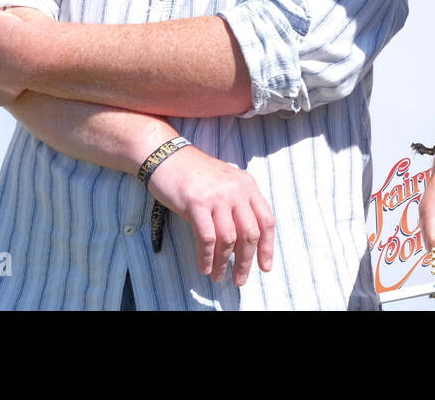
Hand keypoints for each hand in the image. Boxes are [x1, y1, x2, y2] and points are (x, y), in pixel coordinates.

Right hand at [146, 146, 274, 284]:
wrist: (167, 157)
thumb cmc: (195, 175)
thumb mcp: (225, 184)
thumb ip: (237, 207)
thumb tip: (244, 244)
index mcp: (248, 185)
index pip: (266, 220)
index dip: (267, 247)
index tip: (264, 267)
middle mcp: (237, 190)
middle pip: (251, 234)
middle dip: (246, 261)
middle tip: (240, 279)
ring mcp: (217, 196)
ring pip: (230, 239)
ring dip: (225, 263)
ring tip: (218, 276)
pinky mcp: (197, 203)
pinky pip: (208, 238)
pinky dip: (208, 257)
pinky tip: (205, 267)